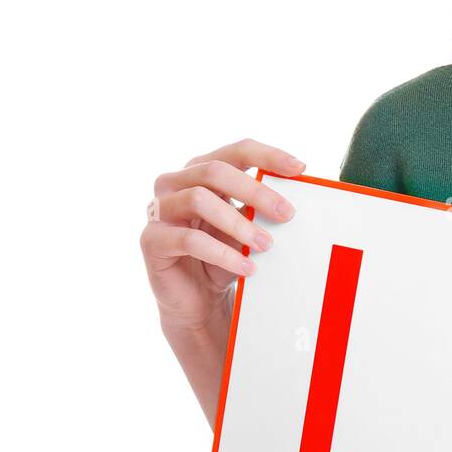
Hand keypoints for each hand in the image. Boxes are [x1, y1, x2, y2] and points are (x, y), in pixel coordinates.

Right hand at [141, 137, 303, 333]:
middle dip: (256, 191)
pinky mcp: (151, 240)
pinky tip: (247, 267)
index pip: (236, 152)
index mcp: (201, 170)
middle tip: (286, 214)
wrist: (198, 300)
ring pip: (199, 200)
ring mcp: (159, 210)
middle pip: (216, 171)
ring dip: (238, 223)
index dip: (268, 155)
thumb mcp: (248, 227)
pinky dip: (222, 253)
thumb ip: (262, 208)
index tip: (300, 168)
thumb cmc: (225, 255)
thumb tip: (294, 198)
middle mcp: (175, 183)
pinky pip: (188, 240)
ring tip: (266, 245)